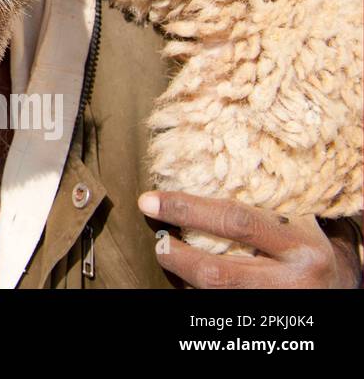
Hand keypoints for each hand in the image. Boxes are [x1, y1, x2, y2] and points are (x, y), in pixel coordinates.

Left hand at [139, 190, 362, 287]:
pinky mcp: (260, 320)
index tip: (150, 200)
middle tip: (157, 237)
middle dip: (176, 254)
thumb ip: (260, 204)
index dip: (187, 209)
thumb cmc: (310, 244)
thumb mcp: (297, 219)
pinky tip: (184, 273)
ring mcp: (273, 308)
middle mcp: (289, 283)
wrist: (342, 289)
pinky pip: (215, 308)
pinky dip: (192, 289)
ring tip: (168, 252)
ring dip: (180, 275)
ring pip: (212, 296)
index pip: (236, 222)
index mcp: (299, 246)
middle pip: (216, 273)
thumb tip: (197, 171)